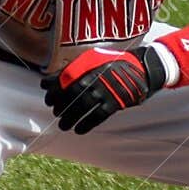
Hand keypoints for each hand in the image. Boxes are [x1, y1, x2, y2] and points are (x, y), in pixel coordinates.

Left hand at [42, 45, 166, 134]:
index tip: (48, 100)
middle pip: (70, 96)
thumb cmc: (112, 64)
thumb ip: (72, 69)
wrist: (141, 67)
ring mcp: (104, 91)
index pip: (62, 80)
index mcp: (86, 66)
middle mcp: (93, 78)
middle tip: (56, 113)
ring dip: (70, 119)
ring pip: (81, 108)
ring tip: (63, 126)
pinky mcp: (115, 103)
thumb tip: (48, 82)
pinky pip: (97, 116)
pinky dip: (86, 124)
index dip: (52, 92)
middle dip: (60, 106)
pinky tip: (79, 130)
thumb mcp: (91, 59)